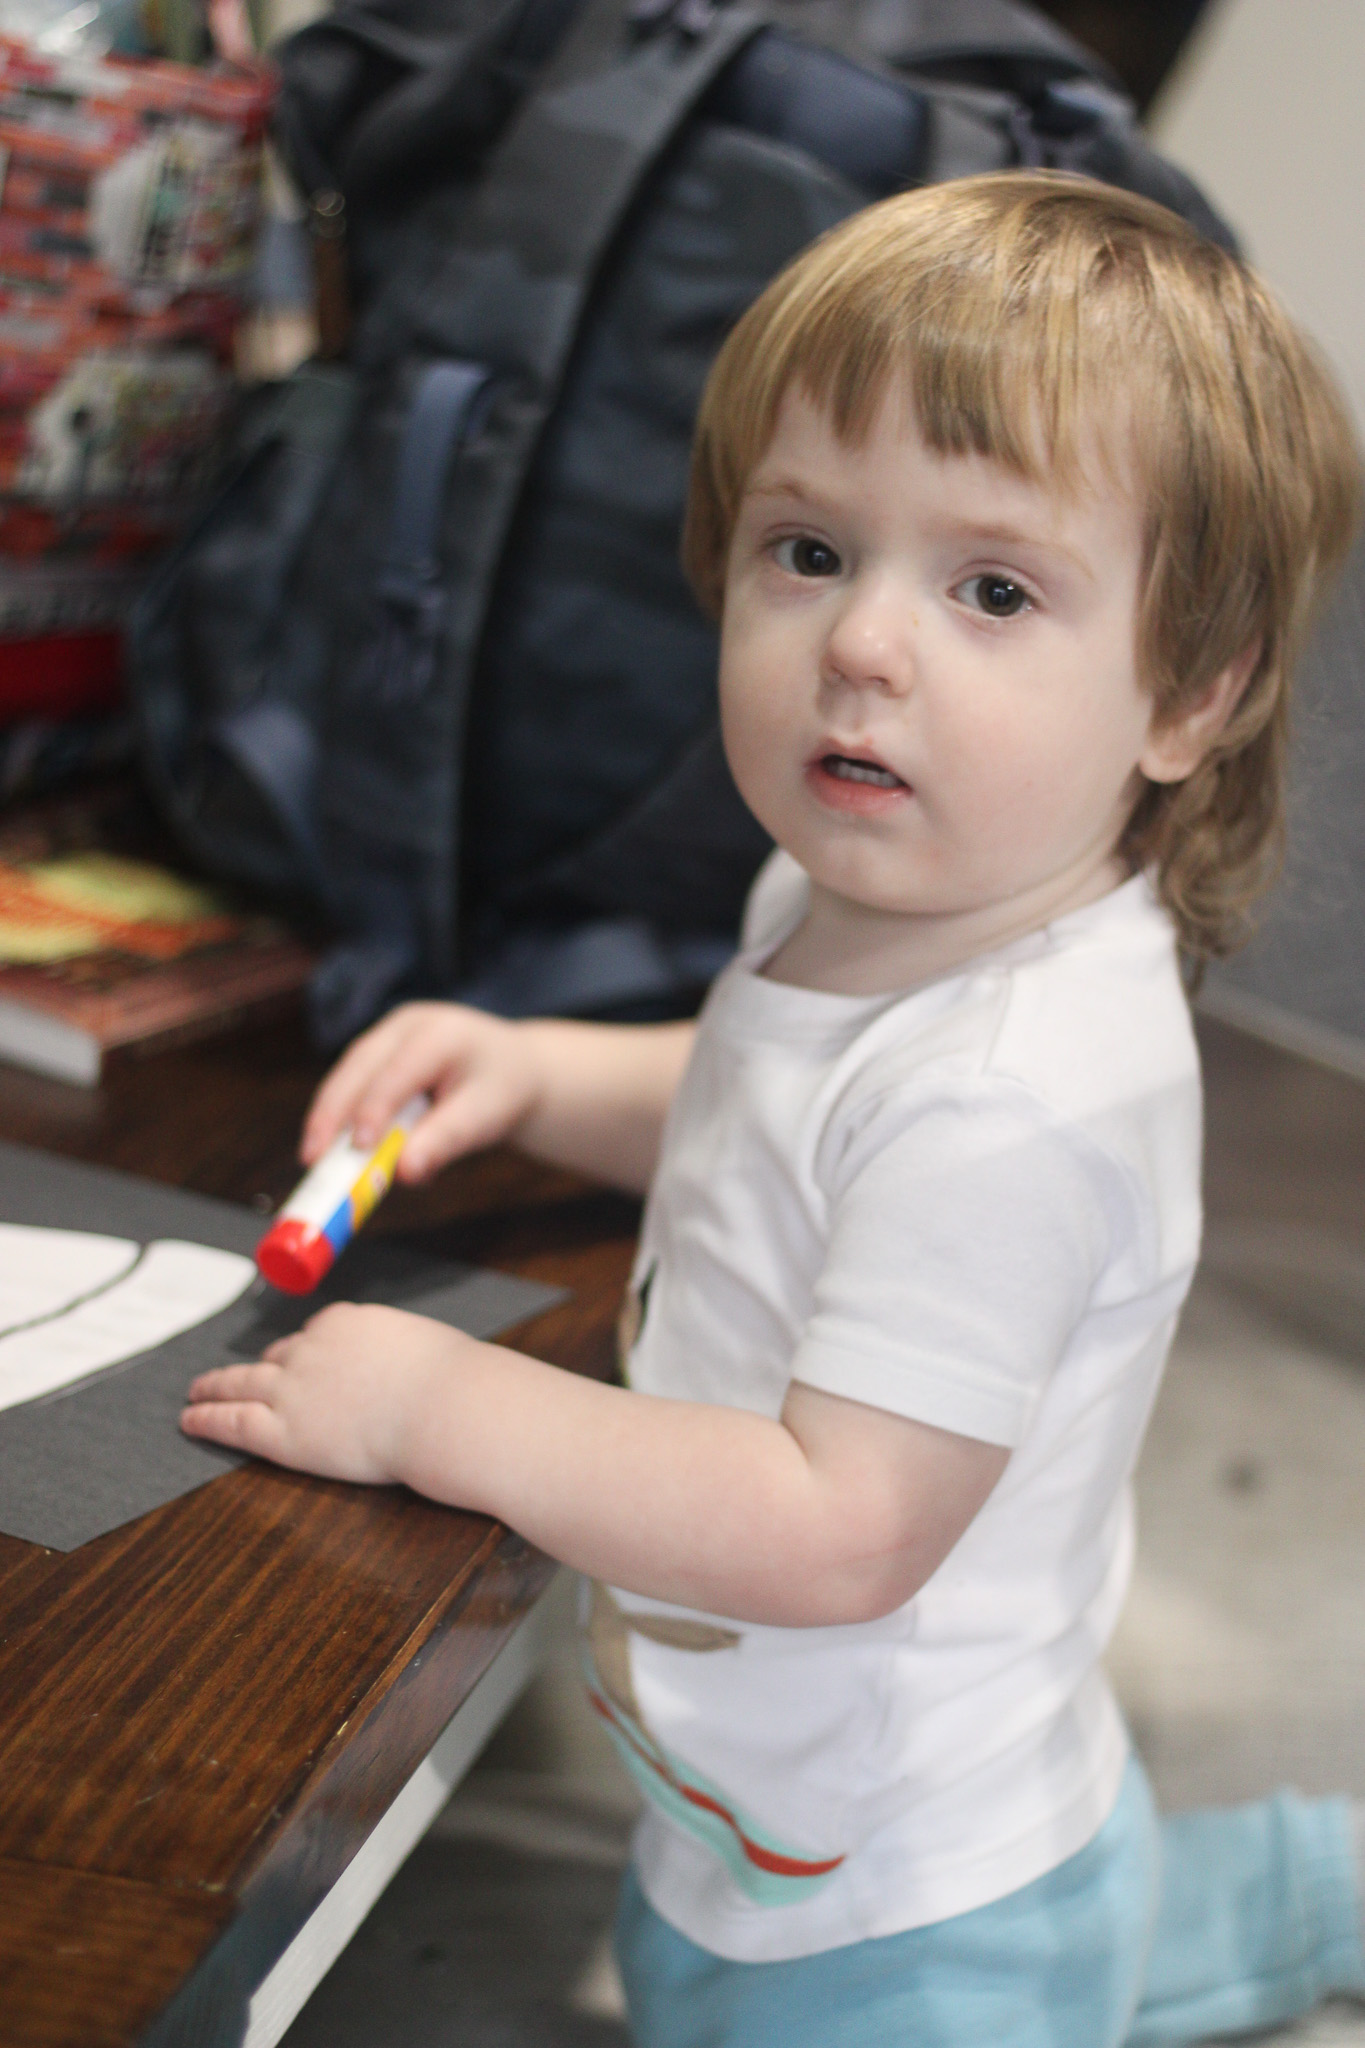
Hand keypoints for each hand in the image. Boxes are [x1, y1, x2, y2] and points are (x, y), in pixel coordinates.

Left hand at [179, 1301, 470, 1483]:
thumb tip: (412, 1365)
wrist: (444, 1407)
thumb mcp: (426, 1347)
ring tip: (195, 1393)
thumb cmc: (451, 1382)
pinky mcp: (284, 1430)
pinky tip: (189, 1420)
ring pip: (243, 1383)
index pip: (317, 1333)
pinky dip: (206, 1418)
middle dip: (259, 1367)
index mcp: (348, 1322)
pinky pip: (233, 1420)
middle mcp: (312, 1347)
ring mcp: (293, 1387)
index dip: (303, 1351)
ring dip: (216, 1386)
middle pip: (277, 1356)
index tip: (294, 1359)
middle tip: (233, 1375)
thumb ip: (403, 1352)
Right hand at [301, 1003, 542, 1181]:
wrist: (513, 1068)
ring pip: (348, 1072)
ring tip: (314, 1157)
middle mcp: (409, 1024)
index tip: (359, 1148)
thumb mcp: (485, 1118)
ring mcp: (389, 1033)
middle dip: (332, 1113)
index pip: (399, 1072)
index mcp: (441, 1033)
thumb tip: (403, 1174)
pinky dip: (342, 1114)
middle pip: (359, 1066)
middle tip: (312, 1158)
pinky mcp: (378, 1051)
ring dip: (329, 1114)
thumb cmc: (502, 1091)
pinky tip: (333, 1146)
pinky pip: (353, 1082)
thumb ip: (444, 1142)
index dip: (374, 1109)